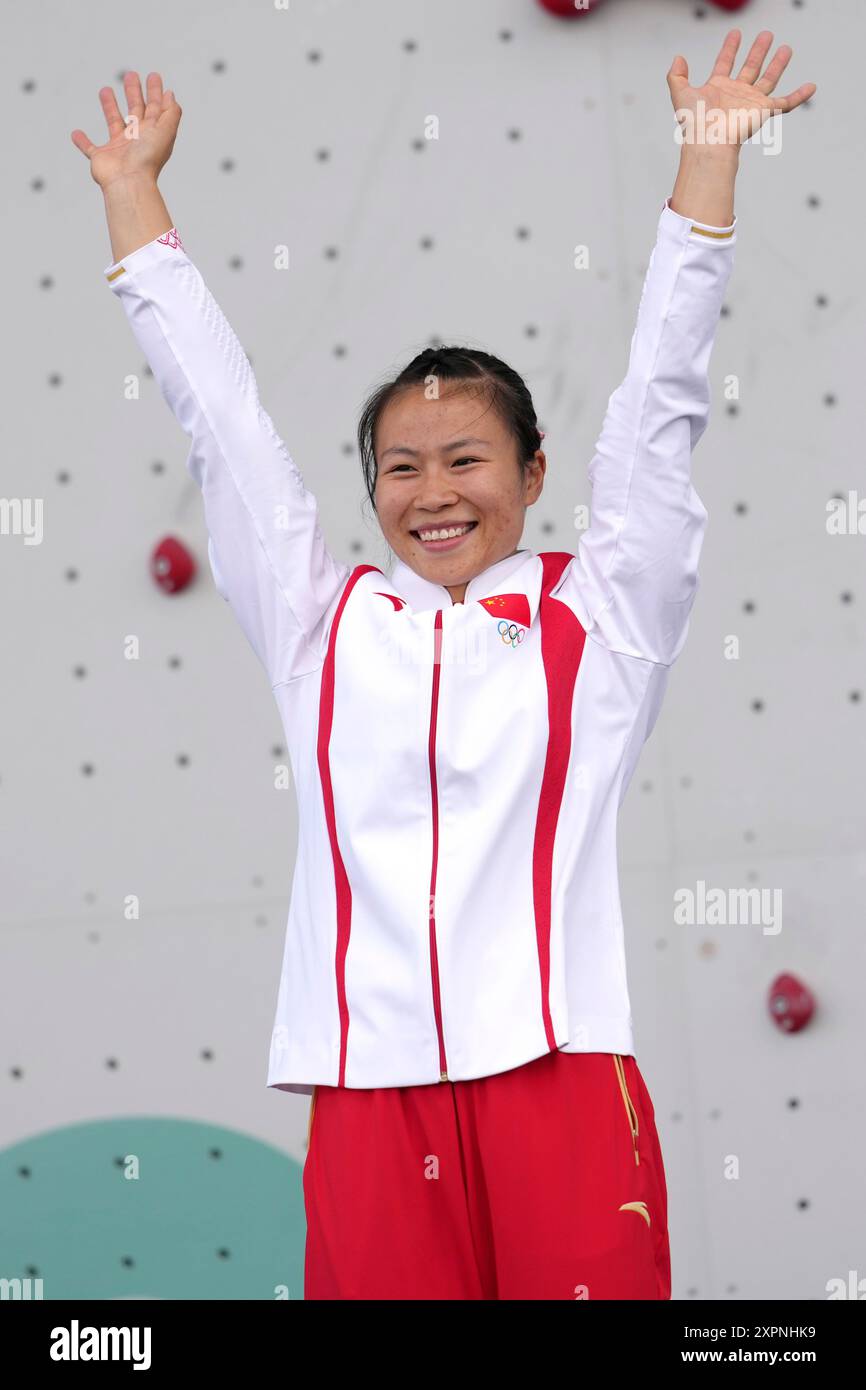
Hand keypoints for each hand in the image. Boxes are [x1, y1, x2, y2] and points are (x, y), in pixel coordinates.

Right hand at [71, 71, 181, 187]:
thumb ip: (171, 113)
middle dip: (134, 93)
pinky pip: (89, 148)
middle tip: (131, 75)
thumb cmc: (147, 158)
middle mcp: (136, 139)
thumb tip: (171, 95)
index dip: (155, 92)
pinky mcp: (101, 157)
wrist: (129, 182)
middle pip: (135, 111)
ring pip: (113, 122)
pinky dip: (82, 142)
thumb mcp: (166, 131)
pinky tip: (76, 133)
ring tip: (105, 90)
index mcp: (151, 133)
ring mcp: (118, 149)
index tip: (153, 76)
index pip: (154, 108)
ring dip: (110, 107)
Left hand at [667, 29, 816, 147]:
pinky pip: (786, 102)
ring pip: (769, 78)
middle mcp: (736, 94)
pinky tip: (812, 86)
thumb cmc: (694, 123)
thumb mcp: (680, 94)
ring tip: (786, 47)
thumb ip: (676, 76)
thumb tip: (678, 58)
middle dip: (758, 51)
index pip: (725, 63)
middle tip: (766, 34)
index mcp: (718, 88)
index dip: (729, 48)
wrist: (709, 142)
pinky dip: (800, 95)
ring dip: (778, 63)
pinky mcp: (764, 110)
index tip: (735, 33)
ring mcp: (751, 102)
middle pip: (750, 67)